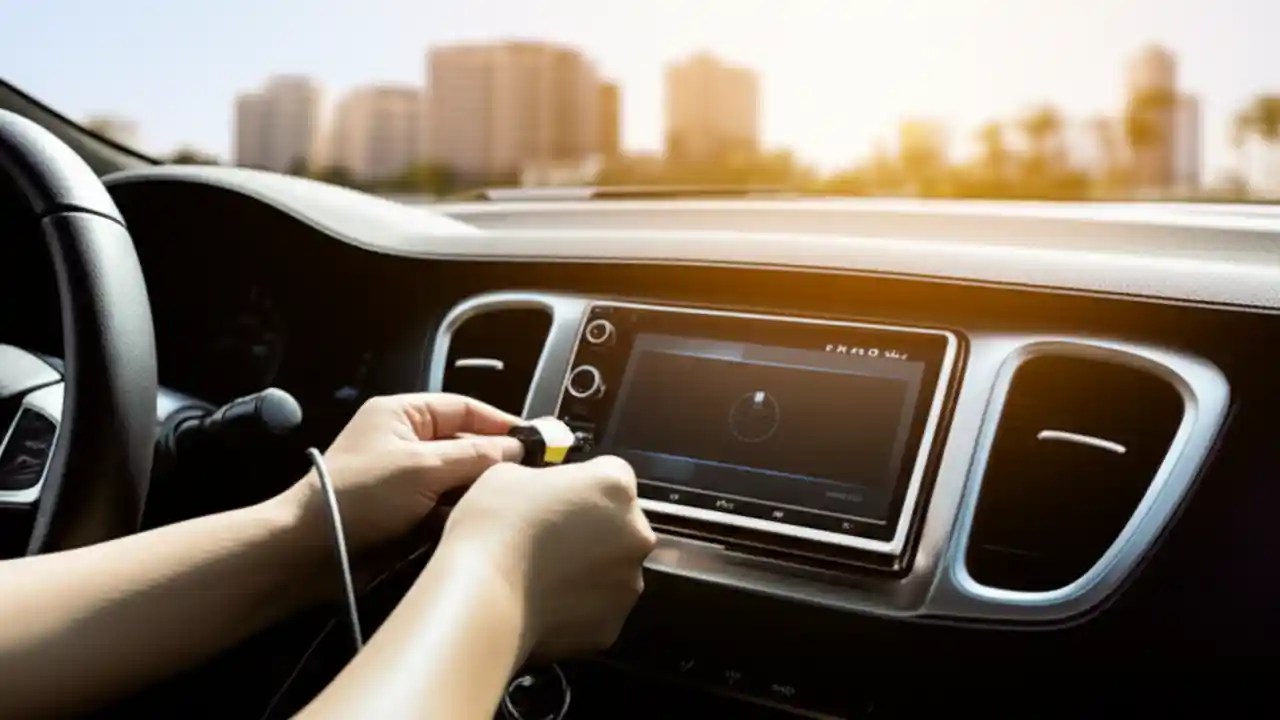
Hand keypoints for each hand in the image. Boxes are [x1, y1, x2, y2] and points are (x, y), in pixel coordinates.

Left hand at [284, 393, 522, 552]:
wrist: (309, 550)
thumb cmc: (362, 496)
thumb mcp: (424, 468)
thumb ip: (477, 455)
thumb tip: (518, 448)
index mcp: (401, 414)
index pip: (463, 408)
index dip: (500, 422)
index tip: (535, 441)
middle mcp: (403, 440)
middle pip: (463, 443)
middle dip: (492, 461)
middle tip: (529, 477)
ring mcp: (403, 477)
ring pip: (456, 478)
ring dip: (475, 490)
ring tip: (507, 502)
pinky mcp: (403, 510)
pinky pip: (443, 505)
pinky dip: (458, 513)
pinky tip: (478, 523)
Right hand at [440, 456, 656, 659]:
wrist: (481, 595)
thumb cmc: (493, 527)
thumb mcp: (509, 473)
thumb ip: (545, 478)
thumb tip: (547, 493)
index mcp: (614, 486)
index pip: (613, 475)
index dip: (584, 485)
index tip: (559, 498)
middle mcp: (634, 532)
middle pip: (621, 524)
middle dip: (594, 529)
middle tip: (550, 538)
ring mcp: (629, 582)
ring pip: (614, 568)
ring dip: (589, 568)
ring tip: (544, 573)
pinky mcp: (613, 624)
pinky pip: (600, 607)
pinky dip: (580, 605)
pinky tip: (545, 601)